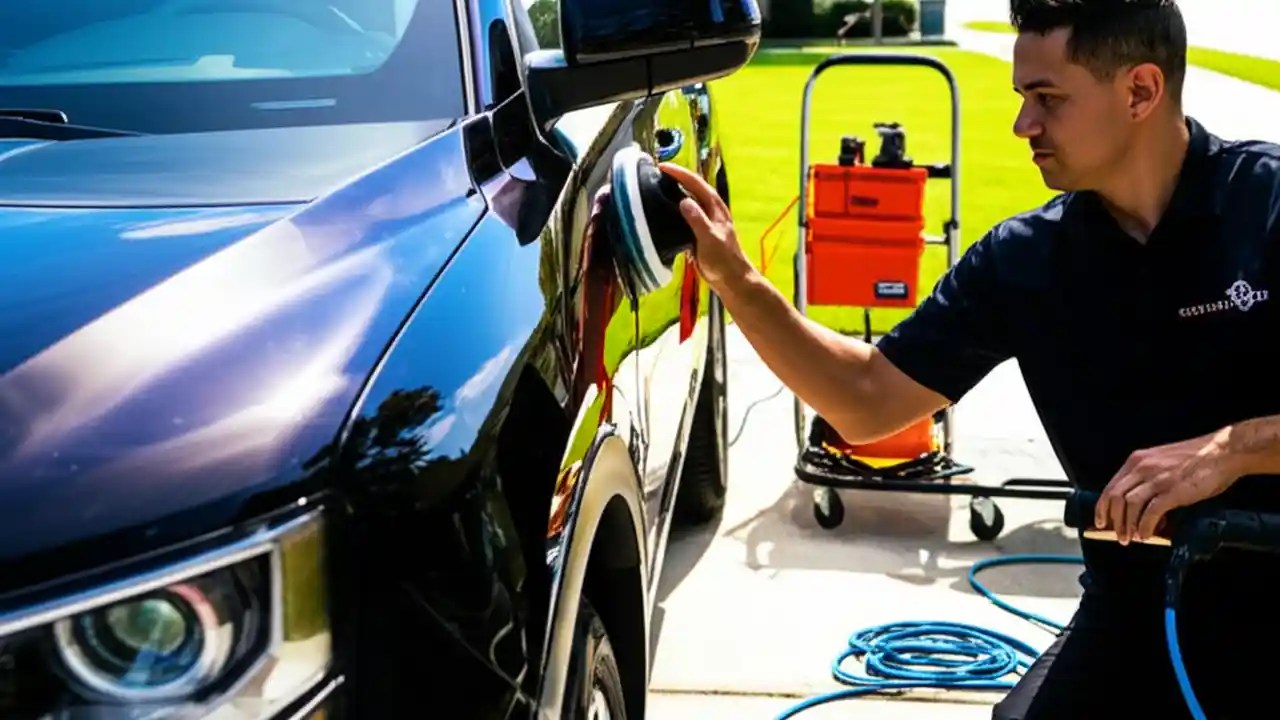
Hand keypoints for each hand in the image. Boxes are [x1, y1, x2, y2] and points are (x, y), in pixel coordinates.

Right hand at [657, 162, 751, 287]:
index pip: (695, 182)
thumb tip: (683, 201)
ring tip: (653, 189)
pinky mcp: (697, 232)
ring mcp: (703, 221)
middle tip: (653, 174)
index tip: (661, 167)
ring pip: (686, 201)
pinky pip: (682, 216)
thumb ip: (697, 220)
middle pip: (690, 188)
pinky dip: (671, 211)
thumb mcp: (710, 238)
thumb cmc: (723, 260)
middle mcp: (709, 209)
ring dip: (672, 193)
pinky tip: (660, 213)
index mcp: (714, 207)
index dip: (679, 173)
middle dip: (674, 178)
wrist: (731, 280)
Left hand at [1094, 430, 1238, 543]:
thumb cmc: (1197, 459)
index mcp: (1137, 460)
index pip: (1110, 487)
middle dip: (1113, 520)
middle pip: (1115, 497)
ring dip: (1127, 525)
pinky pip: (1151, 511)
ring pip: (1129, 505)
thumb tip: (1140, 506)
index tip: (1101, 522)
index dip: (1103, 507)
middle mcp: (1142, 467)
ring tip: (1131, 539)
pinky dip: (1145, 526)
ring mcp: (1157, 478)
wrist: (1224, 451)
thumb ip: (1148, 479)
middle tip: (1118, 536)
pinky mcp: (1173, 490)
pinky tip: (1146, 534)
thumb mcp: (1162, 462)